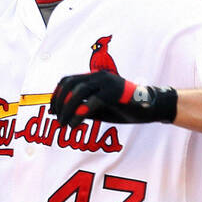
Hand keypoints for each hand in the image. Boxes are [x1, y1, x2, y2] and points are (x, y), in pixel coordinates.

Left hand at [49, 70, 177, 126]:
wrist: (150, 108)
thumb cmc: (123, 108)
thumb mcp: (98, 109)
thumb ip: (80, 108)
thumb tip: (57, 114)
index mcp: (94, 77)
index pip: (67, 80)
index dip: (56, 95)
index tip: (52, 110)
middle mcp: (98, 76)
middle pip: (70, 85)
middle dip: (59, 102)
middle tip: (57, 118)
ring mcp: (106, 82)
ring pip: (78, 92)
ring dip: (67, 109)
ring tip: (63, 124)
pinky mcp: (113, 92)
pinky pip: (91, 102)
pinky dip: (79, 114)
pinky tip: (75, 125)